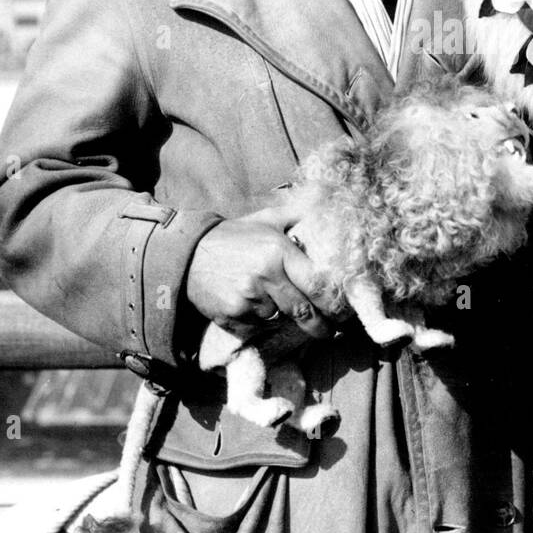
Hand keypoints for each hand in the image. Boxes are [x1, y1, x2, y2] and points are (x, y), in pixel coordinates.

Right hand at [185, 201, 335, 339]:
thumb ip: (298, 214)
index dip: (335, 304)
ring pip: (281, 320)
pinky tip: (255, 309)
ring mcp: (247, 300)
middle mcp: (265, 277)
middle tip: (331, 331)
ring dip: (286, 319)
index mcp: (279, 252)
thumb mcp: (267, 220)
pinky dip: (263, 324)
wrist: (188, 254)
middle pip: (304, 311)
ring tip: (282, 308)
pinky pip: (258, 328)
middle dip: (322, 326)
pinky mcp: (232, 317)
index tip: (344, 313)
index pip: (317, 284)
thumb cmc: (235, 236)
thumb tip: (329, 201)